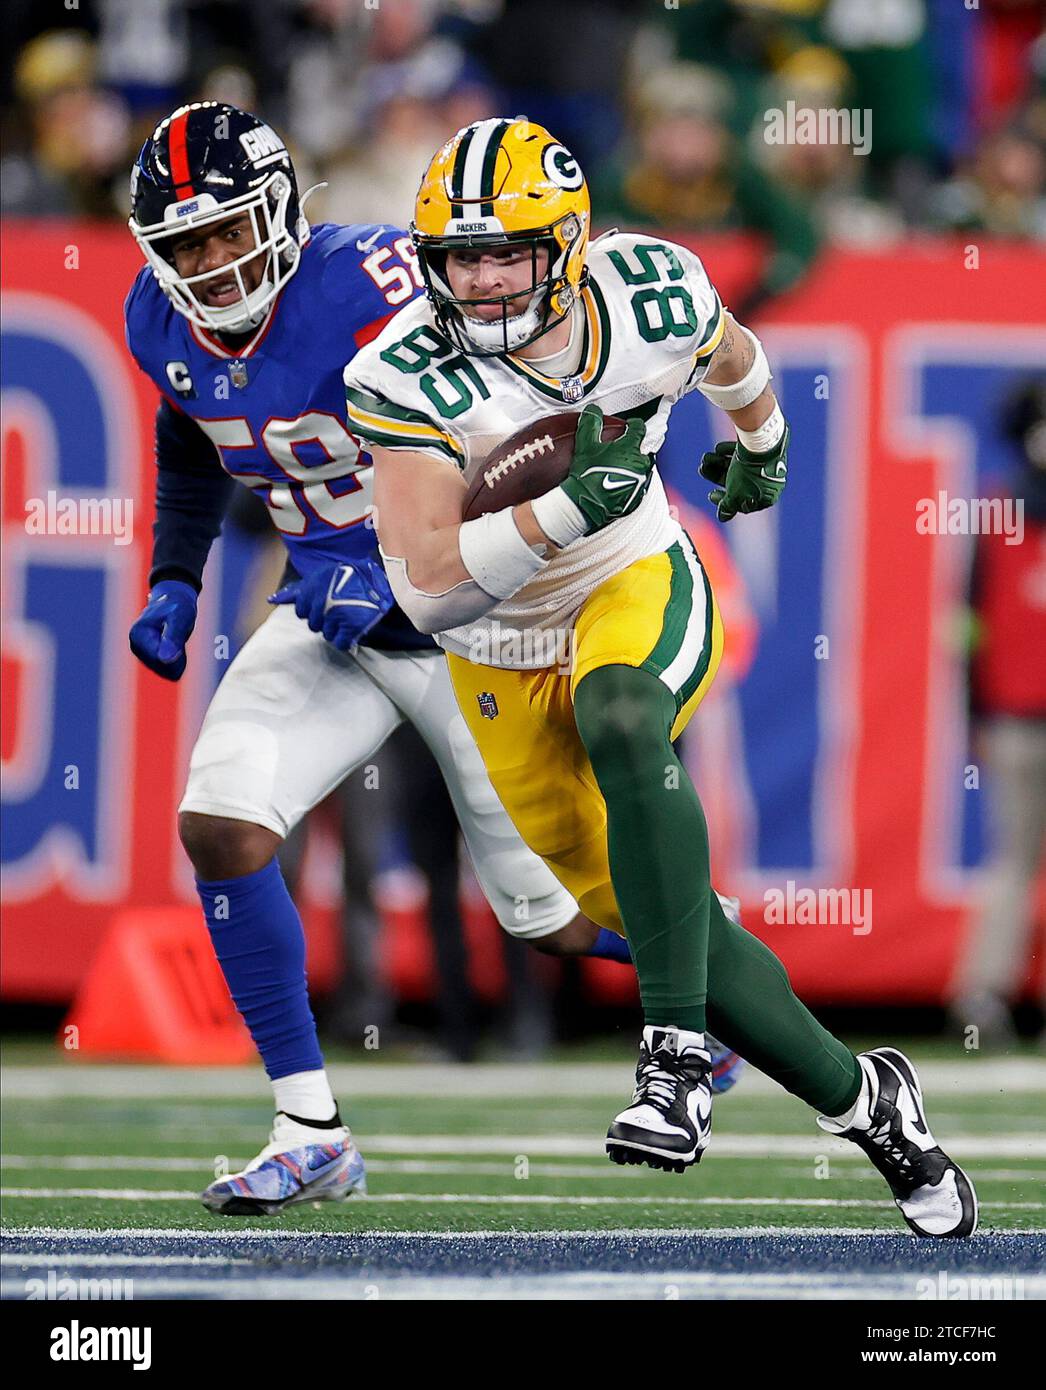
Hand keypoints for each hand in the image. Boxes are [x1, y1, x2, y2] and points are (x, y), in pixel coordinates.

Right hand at [128, 579, 197, 680]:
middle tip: (179, 635)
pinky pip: (169, 671)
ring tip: (176, 638)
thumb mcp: (179, 618)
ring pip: (167, 671)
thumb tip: (165, 659)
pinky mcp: (150, 660)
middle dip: (177, 655)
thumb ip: (173, 638)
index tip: (179, 635)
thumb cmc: (177, 606)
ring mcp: (142, 655)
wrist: (175, 602)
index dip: (176, 651)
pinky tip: (176, 646)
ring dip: (178, 657)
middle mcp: (136, 647)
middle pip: (164, 667)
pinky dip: (177, 660)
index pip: (160, 660)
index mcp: (138, 635)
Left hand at [269, 559, 393, 651]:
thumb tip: (272, 599)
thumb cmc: (347, 576)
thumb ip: (296, 591)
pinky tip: (351, 629)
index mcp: (311, 591)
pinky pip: (341, 643)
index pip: (301, 612)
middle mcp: (321, 604)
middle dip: (324, 620)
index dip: (313, 609)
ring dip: (336, 629)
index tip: (325, 604)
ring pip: (327, 635)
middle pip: (314, 625)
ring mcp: (336, 616)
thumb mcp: (319, 576)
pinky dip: (346, 639)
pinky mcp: (351, 626)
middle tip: (338, 609)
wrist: (376, 577)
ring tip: (347, 616)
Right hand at [560, 405, 654, 534]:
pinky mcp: (637, 498)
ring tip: (622, 467)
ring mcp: (641, 482)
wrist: (585, 504)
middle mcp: (640, 464)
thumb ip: (590, 424)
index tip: (630, 425)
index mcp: (630, 449)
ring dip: (636, 465)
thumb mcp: (585, 445)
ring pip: (644, 469)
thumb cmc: (586, 475)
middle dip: (636, 449)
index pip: (639, 429)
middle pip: (644, 450)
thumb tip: (593, 411)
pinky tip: (621, 483)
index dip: (633, 424)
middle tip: (624, 450)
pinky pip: (640, 486)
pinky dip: (633, 482)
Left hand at [699, 424, 788, 521]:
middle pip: (738, 482)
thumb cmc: (748, 474)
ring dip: (718, 462)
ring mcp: (766, 464)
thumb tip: (723, 517)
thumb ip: (728, 506)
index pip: (744, 504)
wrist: (761, 443)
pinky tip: (718, 449)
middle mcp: (768, 481)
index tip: (711, 495)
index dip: (725, 501)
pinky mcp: (762, 448)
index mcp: (767, 496)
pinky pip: (743, 452)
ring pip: (738, 466)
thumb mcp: (735, 494)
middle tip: (702, 470)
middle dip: (717, 476)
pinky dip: (729, 452)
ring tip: (706, 458)